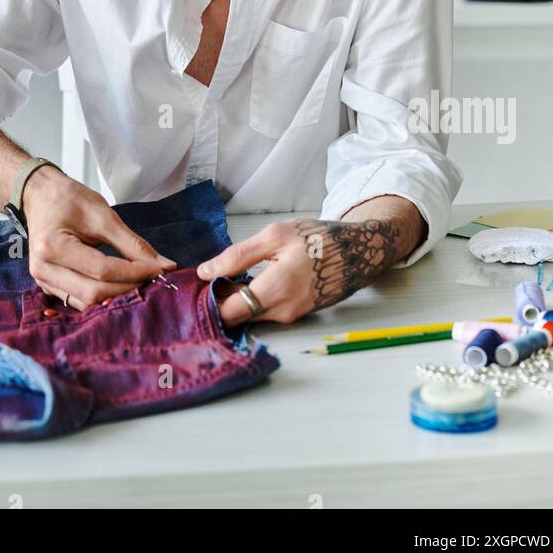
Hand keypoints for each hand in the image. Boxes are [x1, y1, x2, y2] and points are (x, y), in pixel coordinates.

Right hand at [22, 166, 177, 309]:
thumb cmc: (68, 199)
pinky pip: (79, 301)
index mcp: (53, 246)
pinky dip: (102, 296)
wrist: (40, 195)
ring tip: (138, 281)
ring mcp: (43, 281)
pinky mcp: (48, 286)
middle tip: (152, 277)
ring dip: (116, 296)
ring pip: (87, 302)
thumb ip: (132, 243)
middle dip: (128, 288)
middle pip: (94, 293)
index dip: (134, 272)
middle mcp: (43, 269)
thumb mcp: (103, 214)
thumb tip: (163, 265)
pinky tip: (119, 285)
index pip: (101, 270)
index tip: (159, 269)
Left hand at [197, 217, 399, 326]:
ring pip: (252, 315)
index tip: (194, 289)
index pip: (230, 312)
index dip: (208, 303)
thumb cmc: (316, 238)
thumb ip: (238, 256)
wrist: (358, 251)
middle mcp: (283, 311)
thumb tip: (206, 272)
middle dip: (219, 302)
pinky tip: (247, 283)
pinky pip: (266, 312)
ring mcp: (292, 316)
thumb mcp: (275, 236)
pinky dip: (253, 301)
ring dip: (235, 301)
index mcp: (276, 289)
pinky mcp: (297, 315)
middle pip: (238, 316)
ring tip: (225, 279)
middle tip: (205, 281)